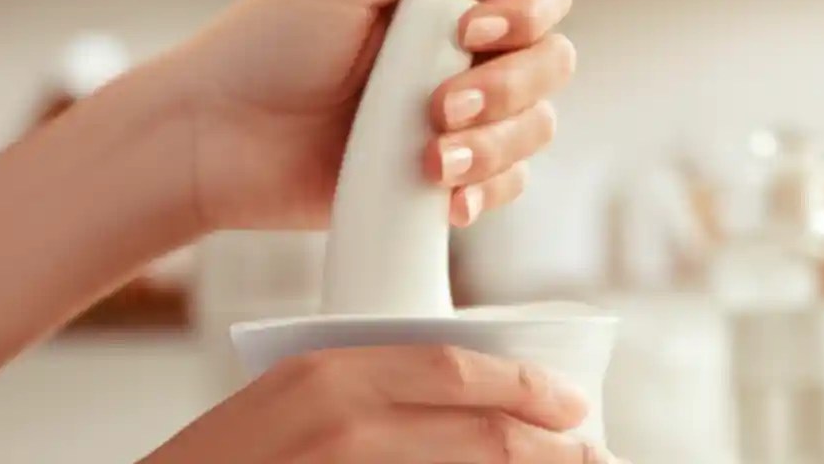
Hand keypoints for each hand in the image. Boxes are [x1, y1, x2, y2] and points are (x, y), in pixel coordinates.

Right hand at [144, 346, 615, 462]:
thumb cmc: (229, 457)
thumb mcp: (291, 401)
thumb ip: (366, 389)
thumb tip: (463, 396)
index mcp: (328, 372)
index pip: (450, 368)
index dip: (522, 386)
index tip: (570, 402)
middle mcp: (341, 424)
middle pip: (478, 433)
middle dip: (550, 449)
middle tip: (595, 455)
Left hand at [155, 0, 575, 231]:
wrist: (211, 139)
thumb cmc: (268, 48)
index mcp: (445, 2)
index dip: (529, 14)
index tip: (470, 31)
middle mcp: (460, 59)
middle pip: (550, 66)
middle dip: (508, 88)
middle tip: (439, 106)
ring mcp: (452, 124)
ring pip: (533, 131)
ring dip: (494, 145)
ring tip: (428, 159)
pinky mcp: (435, 185)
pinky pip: (502, 188)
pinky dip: (484, 191)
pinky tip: (441, 194)